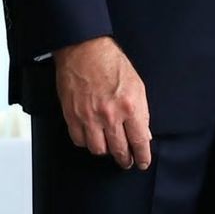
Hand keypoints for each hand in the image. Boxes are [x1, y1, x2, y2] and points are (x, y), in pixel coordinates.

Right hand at [55, 35, 151, 169]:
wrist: (84, 50)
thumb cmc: (112, 64)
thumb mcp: (137, 86)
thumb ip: (141, 112)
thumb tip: (143, 134)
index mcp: (130, 107)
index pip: (139, 141)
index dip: (142, 156)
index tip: (143, 163)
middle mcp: (109, 115)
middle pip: (118, 150)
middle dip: (125, 159)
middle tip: (126, 161)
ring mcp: (89, 117)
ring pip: (97, 149)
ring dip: (105, 151)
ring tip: (109, 148)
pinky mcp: (71, 115)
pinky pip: (79, 140)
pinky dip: (86, 142)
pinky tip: (92, 138)